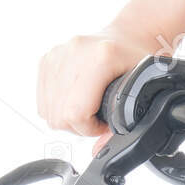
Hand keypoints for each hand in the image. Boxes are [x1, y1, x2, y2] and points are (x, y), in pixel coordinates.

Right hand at [36, 27, 160, 158]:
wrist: (128, 35)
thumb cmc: (137, 60)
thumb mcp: (142, 89)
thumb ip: (125, 124)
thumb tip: (99, 150)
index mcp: (101, 57)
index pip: (75, 112)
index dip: (89, 128)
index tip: (103, 123)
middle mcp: (75, 52)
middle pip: (59, 115)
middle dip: (79, 125)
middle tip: (98, 115)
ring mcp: (58, 53)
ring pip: (47, 111)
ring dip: (67, 117)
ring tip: (88, 106)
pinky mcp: (47, 58)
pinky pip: (42, 99)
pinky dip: (57, 108)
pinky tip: (76, 99)